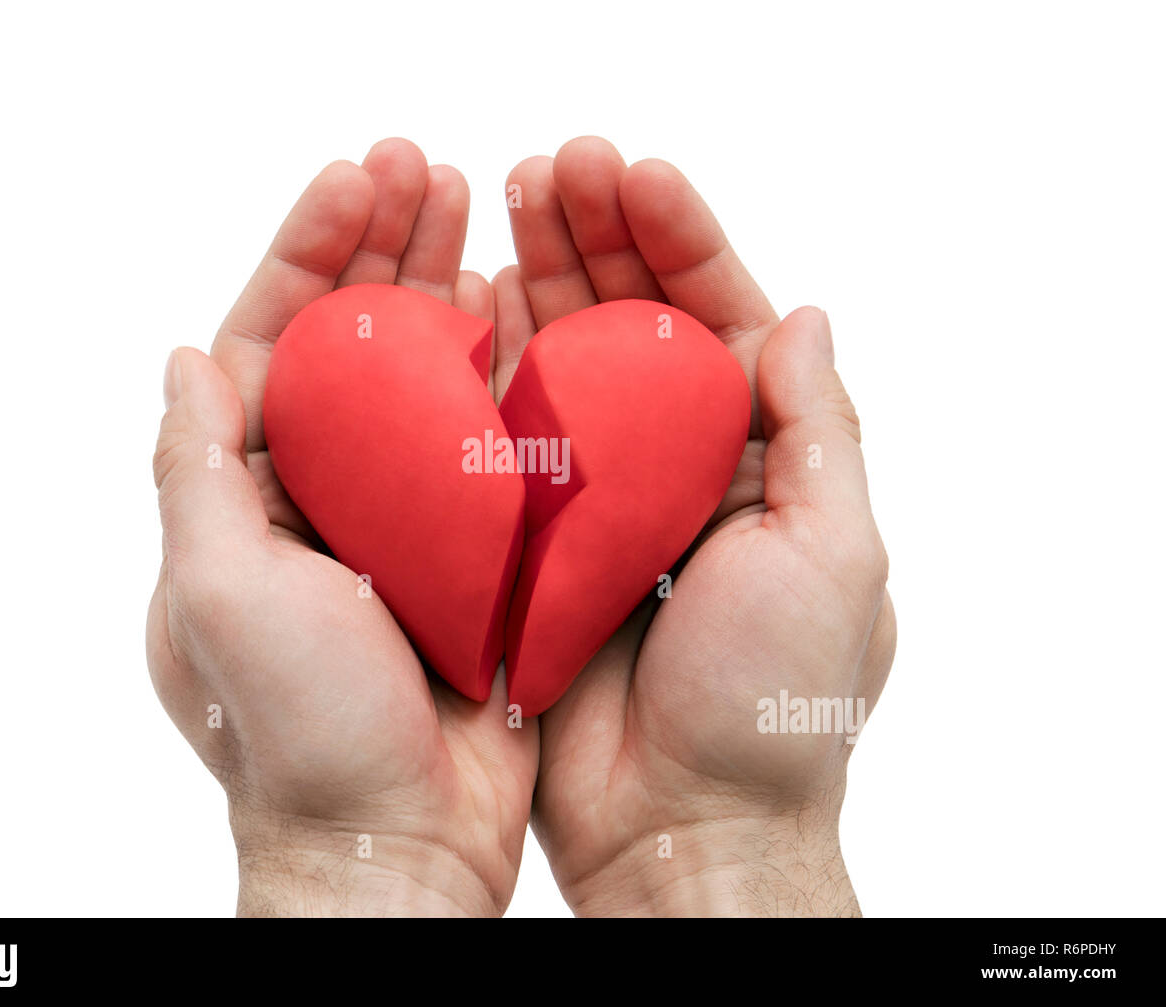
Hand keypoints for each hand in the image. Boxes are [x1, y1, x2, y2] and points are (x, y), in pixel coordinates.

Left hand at [147, 140, 536, 915]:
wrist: (397, 837)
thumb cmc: (297, 731)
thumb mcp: (215, 593)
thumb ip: (195, 472)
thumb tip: (186, 356)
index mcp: (246, 497)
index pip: (271, 342)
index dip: (309, 253)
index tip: (357, 180)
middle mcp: (320, 496)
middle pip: (350, 343)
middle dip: (382, 249)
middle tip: (427, 167)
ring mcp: (399, 518)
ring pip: (421, 378)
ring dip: (445, 289)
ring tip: (479, 208)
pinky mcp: (470, 546)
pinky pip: (484, 438)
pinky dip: (501, 371)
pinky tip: (523, 307)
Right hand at [493, 138, 894, 915]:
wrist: (682, 828)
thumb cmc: (773, 705)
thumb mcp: (835, 554)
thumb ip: (820, 429)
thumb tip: (804, 313)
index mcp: (763, 462)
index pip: (722, 322)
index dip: (680, 242)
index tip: (632, 176)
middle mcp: (684, 471)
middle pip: (637, 329)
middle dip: (598, 240)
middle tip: (549, 164)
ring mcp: (605, 505)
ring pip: (569, 371)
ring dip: (541, 283)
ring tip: (501, 201)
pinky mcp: (539, 546)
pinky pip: (511, 444)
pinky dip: (491, 374)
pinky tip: (467, 305)